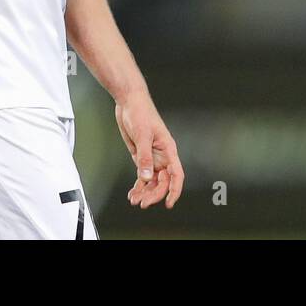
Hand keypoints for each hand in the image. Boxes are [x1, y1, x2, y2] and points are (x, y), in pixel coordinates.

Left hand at [115, 90, 183, 208]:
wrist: (129, 102)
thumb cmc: (140, 113)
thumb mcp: (142, 135)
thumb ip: (144, 157)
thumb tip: (146, 178)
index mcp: (168, 150)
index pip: (176, 175)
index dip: (174, 190)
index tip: (168, 203)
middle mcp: (162, 156)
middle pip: (162, 182)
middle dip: (154, 194)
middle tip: (142, 203)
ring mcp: (151, 157)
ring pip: (152, 181)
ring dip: (145, 192)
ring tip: (134, 201)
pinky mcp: (141, 156)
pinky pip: (142, 176)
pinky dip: (138, 186)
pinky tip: (132, 194)